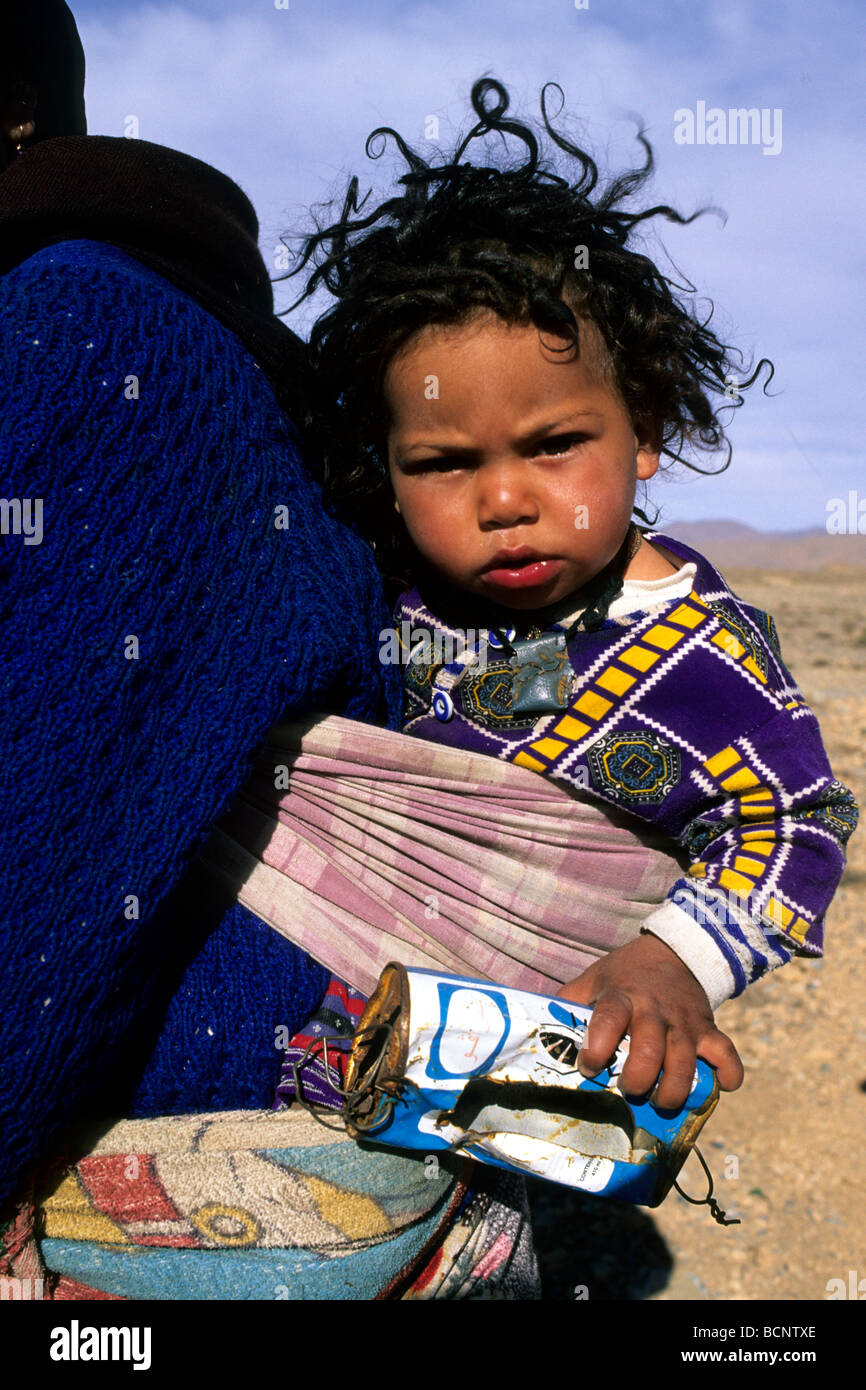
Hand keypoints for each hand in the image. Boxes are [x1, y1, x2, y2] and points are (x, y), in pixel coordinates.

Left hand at [557, 933, 743, 1110]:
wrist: (672, 952)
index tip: (588, 1067)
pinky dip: (728, 1074)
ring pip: (686, 1060)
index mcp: (621, 997)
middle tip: (630, 1090)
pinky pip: (726, 1053)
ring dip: (675, 1089)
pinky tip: (719, 1088)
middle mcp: (654, 1010)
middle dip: (640, 1079)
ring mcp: (684, 1021)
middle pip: (651, 1049)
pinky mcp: (708, 1028)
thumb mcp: (592, 980)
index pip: (608, 1020)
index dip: (597, 1047)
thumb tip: (534, 1030)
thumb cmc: (624, 975)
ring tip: (661, 1102)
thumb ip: (568, 1004)